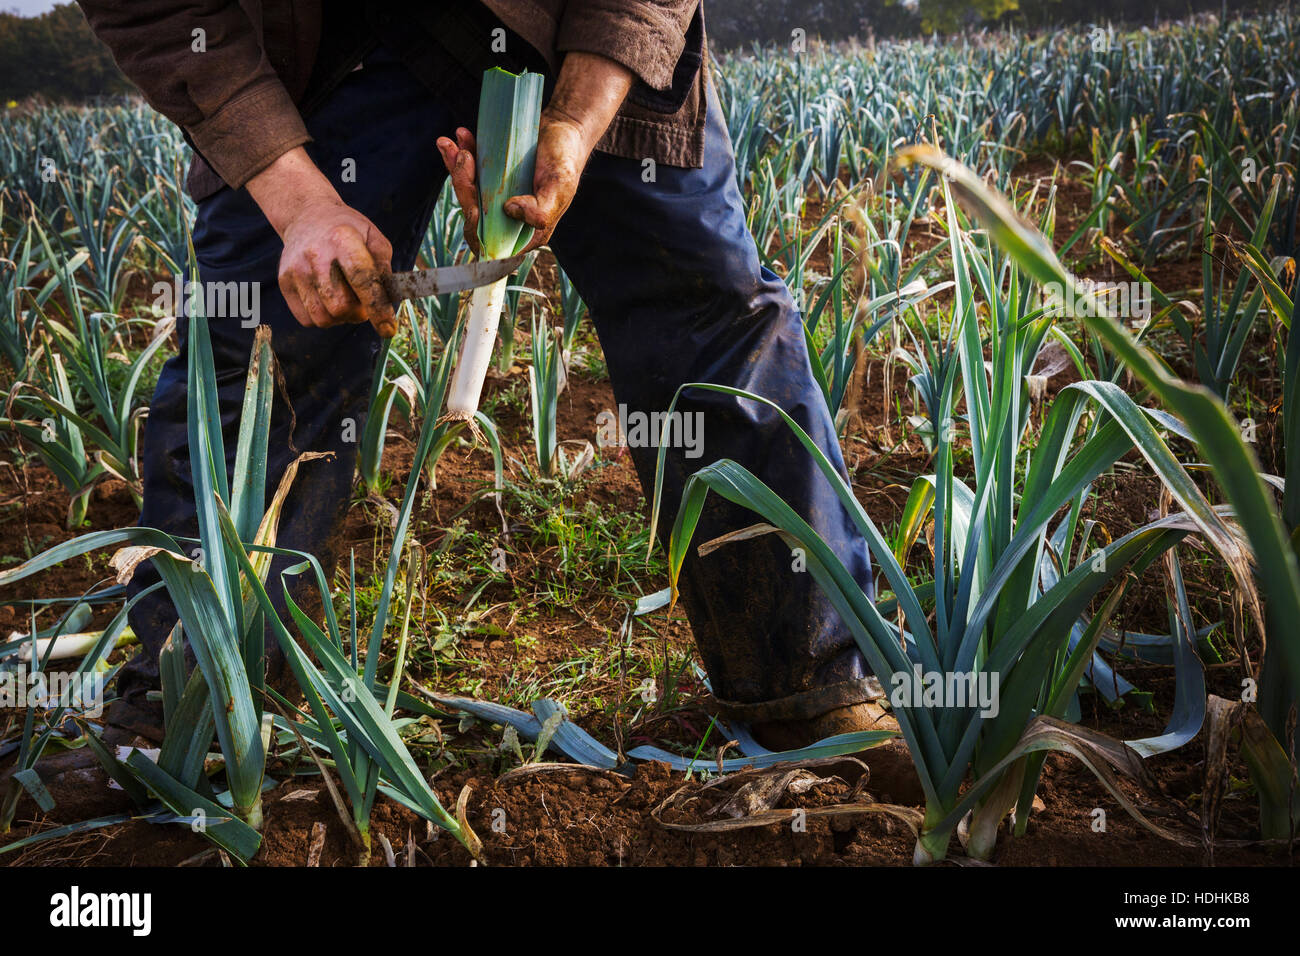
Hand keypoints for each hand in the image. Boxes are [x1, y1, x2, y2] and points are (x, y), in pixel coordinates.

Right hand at [247, 147, 397, 336]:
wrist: (308, 217)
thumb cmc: (348, 232)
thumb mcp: (373, 237)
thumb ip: (384, 268)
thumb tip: (387, 300)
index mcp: (342, 239)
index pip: (363, 280)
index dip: (378, 308)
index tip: (388, 330)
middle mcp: (315, 255)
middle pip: (341, 306)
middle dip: (358, 313)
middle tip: (363, 303)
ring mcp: (296, 270)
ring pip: (323, 318)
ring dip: (341, 318)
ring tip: (345, 299)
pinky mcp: (284, 282)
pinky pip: (307, 320)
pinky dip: (323, 318)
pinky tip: (328, 300)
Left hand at [436, 51, 633, 255]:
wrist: (565, 130)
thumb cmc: (567, 160)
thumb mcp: (560, 187)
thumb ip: (541, 210)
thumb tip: (510, 211)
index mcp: (527, 230)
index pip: (493, 243)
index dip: (477, 230)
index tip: (474, 208)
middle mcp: (510, 218)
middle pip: (474, 214)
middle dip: (463, 186)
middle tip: (464, 157)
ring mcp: (498, 197)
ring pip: (468, 192)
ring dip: (456, 168)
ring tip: (452, 143)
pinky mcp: (492, 177)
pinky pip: (470, 172)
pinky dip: (459, 154)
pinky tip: (461, 136)